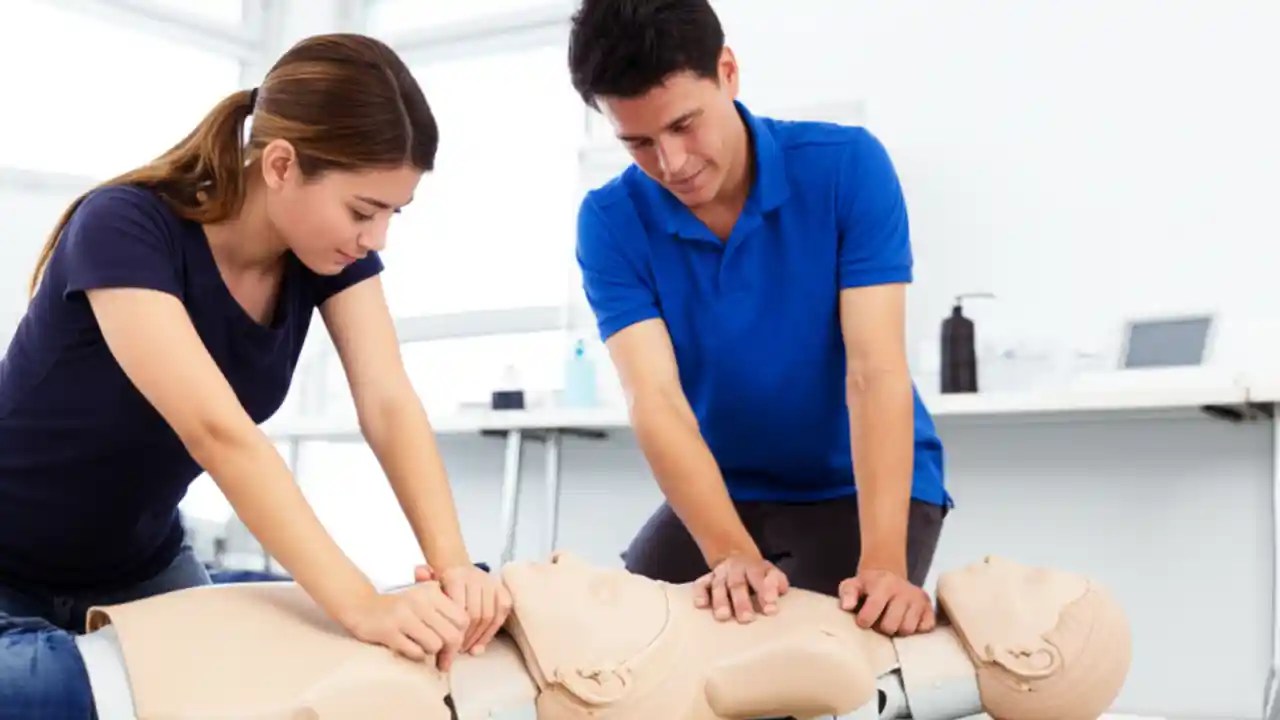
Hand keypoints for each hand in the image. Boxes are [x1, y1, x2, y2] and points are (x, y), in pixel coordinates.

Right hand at [341, 582, 467, 669]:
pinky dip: (415, 655)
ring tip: (422, 648)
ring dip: (430, 652)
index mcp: (432, 591)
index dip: (462, 636)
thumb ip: (446, 610)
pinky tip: (408, 648)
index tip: (455, 645)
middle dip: (449, 652)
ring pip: (435, 645)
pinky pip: (415, 652)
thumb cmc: (400, 607)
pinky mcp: (389, 631)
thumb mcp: (424, 598)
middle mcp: (420, 601)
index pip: (462, 619)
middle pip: (452, 635)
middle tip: (444, 660)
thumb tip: (465, 636)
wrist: (363, 606)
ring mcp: (404, 616)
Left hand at [418, 563, 511, 655]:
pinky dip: (493, 630)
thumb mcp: (428, 584)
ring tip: (468, 649)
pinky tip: (482, 642)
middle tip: (457, 650)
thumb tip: (419, 573)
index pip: (458, 610)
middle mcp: (475, 577)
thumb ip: (422, 580)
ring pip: (489, 616)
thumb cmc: (440, 585)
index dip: (453, 631)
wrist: (458, 571)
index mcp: (455, 576)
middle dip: (466, 637)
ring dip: (479, 637)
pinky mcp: (501, 590)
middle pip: (474, 614)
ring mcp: (490, 583)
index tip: (446, 645)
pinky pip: (501, 612)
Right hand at [692, 553, 789, 622]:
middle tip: (747, 619)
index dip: (765, 591)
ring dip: (720, 601)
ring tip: (723, 617)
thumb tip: (781, 591)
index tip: (771, 610)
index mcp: (752, 566)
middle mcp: (734, 569)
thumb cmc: (756, 574)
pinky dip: (700, 594)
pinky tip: (701, 605)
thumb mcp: (769, 572)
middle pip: (737, 584)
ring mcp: (719, 575)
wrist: (735, 557)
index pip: (759, 576)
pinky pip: (700, 586)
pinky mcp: (705, 581)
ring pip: (718, 586)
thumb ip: (777, 581)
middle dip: (741, 602)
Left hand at [838, 566, 934, 635]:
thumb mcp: (852, 585)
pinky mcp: (929, 608)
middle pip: (891, 626)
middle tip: (878, 621)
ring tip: (891, 620)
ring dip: (897, 630)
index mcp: (884, 583)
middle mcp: (904, 590)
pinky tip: (905, 620)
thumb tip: (847, 607)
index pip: (872, 612)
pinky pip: (924, 628)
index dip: (864, 621)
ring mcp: (919, 599)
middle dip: (881, 628)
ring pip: (908, 629)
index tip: (862, 620)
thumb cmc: (868, 586)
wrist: (889, 575)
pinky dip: (915, 629)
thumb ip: (847, 594)